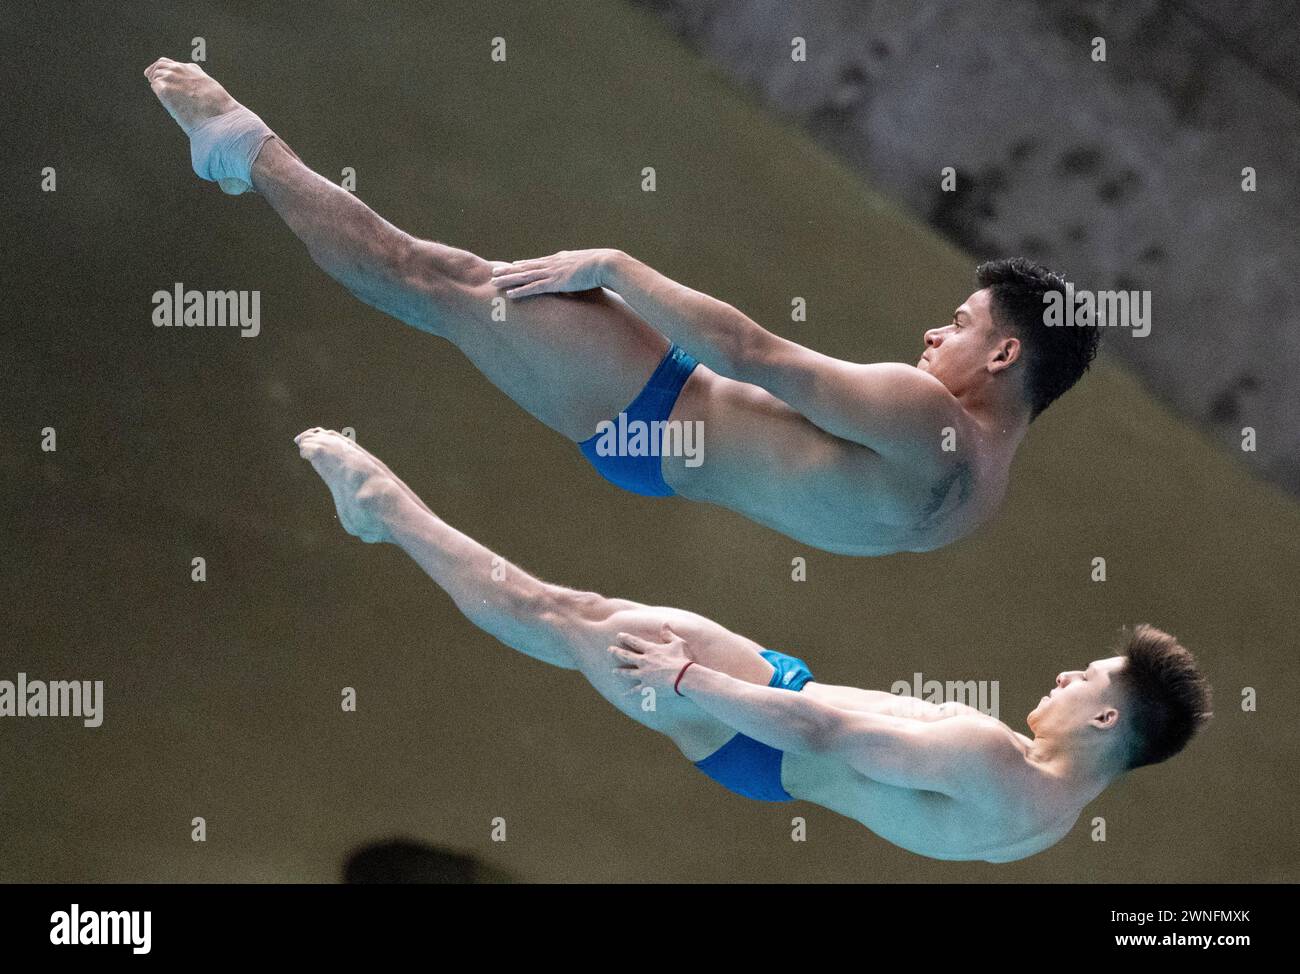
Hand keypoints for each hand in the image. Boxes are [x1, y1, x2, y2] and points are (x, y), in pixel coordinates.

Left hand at [490, 248, 620, 298]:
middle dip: (509, 269)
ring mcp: (553, 273)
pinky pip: (534, 288)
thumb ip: (582, 271)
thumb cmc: (604, 267)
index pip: (538, 261)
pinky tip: (510, 294)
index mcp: (561, 259)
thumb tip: (584, 275)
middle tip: (495, 271)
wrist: (607, 263)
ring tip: (494, 281)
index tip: (513, 264)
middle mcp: (553, 264)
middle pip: (526, 266)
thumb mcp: (590, 267)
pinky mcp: (556, 283)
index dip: (524, 264)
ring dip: (509, 279)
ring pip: (525, 276)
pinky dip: (521, 291)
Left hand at [609, 624, 692, 693]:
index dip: (626, 638)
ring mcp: (644, 675)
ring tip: (613, 672)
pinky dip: (629, 693)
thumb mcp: (678, 643)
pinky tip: (624, 695)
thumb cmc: (683, 659)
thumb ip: (669, 634)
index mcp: (651, 650)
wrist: (684, 678)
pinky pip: (635, 691)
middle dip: (617, 652)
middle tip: (609, 650)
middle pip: (626, 656)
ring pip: (627, 673)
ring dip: (619, 672)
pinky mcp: (647, 687)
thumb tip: (665, 623)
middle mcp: (644, 662)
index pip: (635, 642)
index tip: (618, 636)